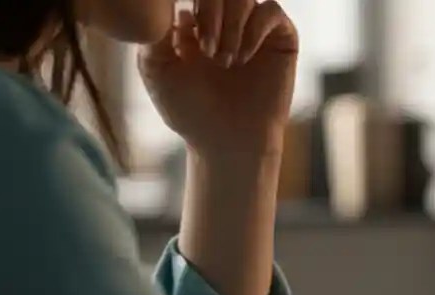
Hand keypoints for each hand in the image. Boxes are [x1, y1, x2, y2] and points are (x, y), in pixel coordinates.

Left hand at [139, 0, 298, 156]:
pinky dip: (254, 30)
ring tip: (224, 61)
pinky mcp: (280, 38)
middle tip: (206, 51)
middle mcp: (225, 20)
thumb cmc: (190, 110)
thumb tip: (173, 3)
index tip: (184, 30)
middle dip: (209, 13)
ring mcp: (254, 28)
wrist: (228, 141)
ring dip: (231, 25)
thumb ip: (154, 30)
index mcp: (193, 21)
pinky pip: (269, 10)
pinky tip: (243, 58)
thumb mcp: (156, 67)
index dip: (190, 3)